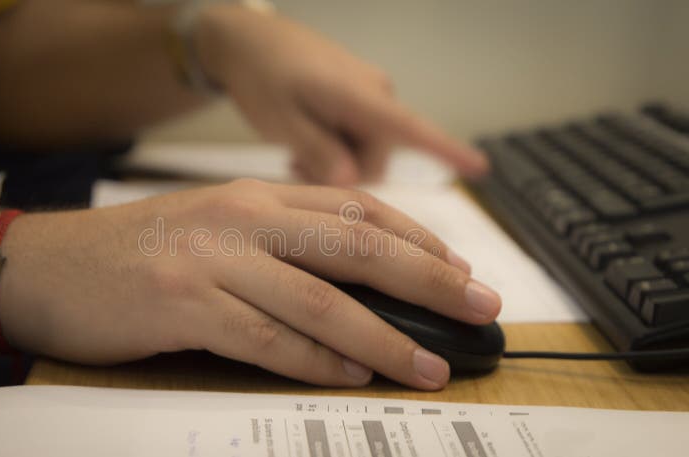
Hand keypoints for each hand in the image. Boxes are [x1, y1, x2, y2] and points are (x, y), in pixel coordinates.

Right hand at [0, 179, 499, 389]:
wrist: (51, 266)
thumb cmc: (140, 250)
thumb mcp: (217, 226)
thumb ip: (279, 239)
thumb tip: (356, 274)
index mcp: (255, 196)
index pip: (356, 210)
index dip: (417, 239)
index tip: (459, 269)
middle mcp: (242, 219)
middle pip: (355, 247)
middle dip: (428, 279)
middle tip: (478, 307)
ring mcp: (212, 260)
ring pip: (320, 299)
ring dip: (383, 337)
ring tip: (428, 365)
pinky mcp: (183, 305)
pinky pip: (266, 339)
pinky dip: (316, 360)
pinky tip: (352, 374)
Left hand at [195, 5, 487, 184]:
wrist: (247, 41)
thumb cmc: (261, 76)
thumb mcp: (280, 121)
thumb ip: (317, 152)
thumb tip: (351, 180)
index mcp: (359, 96)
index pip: (411, 128)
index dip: (447, 151)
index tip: (481, 168)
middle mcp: (375, 94)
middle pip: (377, 160)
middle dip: (342, 173)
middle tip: (298, 165)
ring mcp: (368, 96)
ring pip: (365, 153)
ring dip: (334, 162)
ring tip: (297, 153)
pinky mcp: (359, 100)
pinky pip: (357, 138)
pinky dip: (334, 148)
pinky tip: (304, 146)